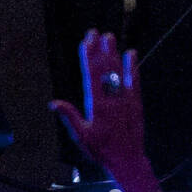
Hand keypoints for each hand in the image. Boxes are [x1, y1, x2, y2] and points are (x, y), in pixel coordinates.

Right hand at [50, 30, 144, 173]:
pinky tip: (131, 53)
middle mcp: (111, 99)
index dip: (88, 56)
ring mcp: (125, 99)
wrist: (127, 160)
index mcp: (97, 105)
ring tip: (109, 36)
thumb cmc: (101, 150)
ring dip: (113, 53)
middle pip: (104, 69)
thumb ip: (70, 117)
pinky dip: (132, 67)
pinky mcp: (136, 102)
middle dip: (99, 49)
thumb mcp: (81, 136)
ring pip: (118, 72)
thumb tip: (54, 103)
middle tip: (95, 32)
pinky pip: (134, 81)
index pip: (91, 75)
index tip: (85, 41)